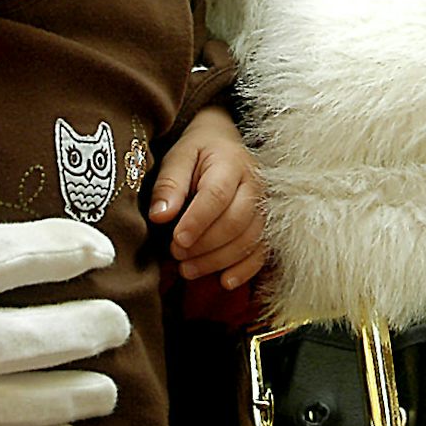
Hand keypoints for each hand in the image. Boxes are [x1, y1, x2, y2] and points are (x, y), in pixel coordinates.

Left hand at [147, 106, 265, 289]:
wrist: (224, 144)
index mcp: (231, 162)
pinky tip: (224, 281)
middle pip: (236, 221)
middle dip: (205, 244)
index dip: (197, 221)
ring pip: (249, 239)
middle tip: (176, 254)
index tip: (176, 239)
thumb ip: (169, 184)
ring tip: (187, 269)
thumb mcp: (178, 157)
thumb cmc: (197, 152)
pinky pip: (262, 251)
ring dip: (218, 260)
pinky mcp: (265, 225)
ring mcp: (264, 207)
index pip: (217, 195)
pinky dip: (245, 269)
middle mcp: (254, 185)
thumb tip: (160, 216)